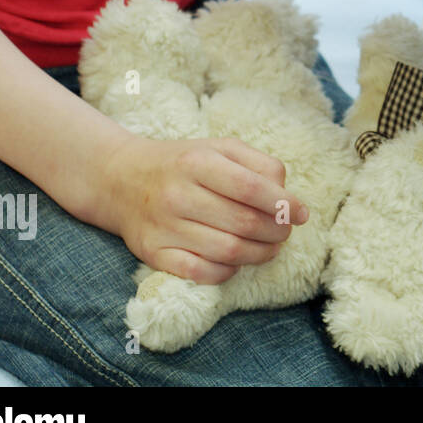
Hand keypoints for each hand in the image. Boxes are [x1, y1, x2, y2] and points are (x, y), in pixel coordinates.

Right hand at [100, 136, 309, 284]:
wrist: (120, 179)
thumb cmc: (184, 163)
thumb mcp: (221, 149)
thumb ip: (260, 165)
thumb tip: (288, 199)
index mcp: (198, 162)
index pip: (251, 188)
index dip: (283, 204)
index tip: (302, 214)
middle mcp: (177, 194)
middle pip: (243, 223)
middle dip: (276, 232)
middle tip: (285, 231)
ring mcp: (163, 226)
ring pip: (227, 252)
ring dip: (259, 254)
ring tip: (269, 247)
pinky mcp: (152, 253)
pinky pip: (199, 273)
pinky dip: (227, 272)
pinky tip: (236, 261)